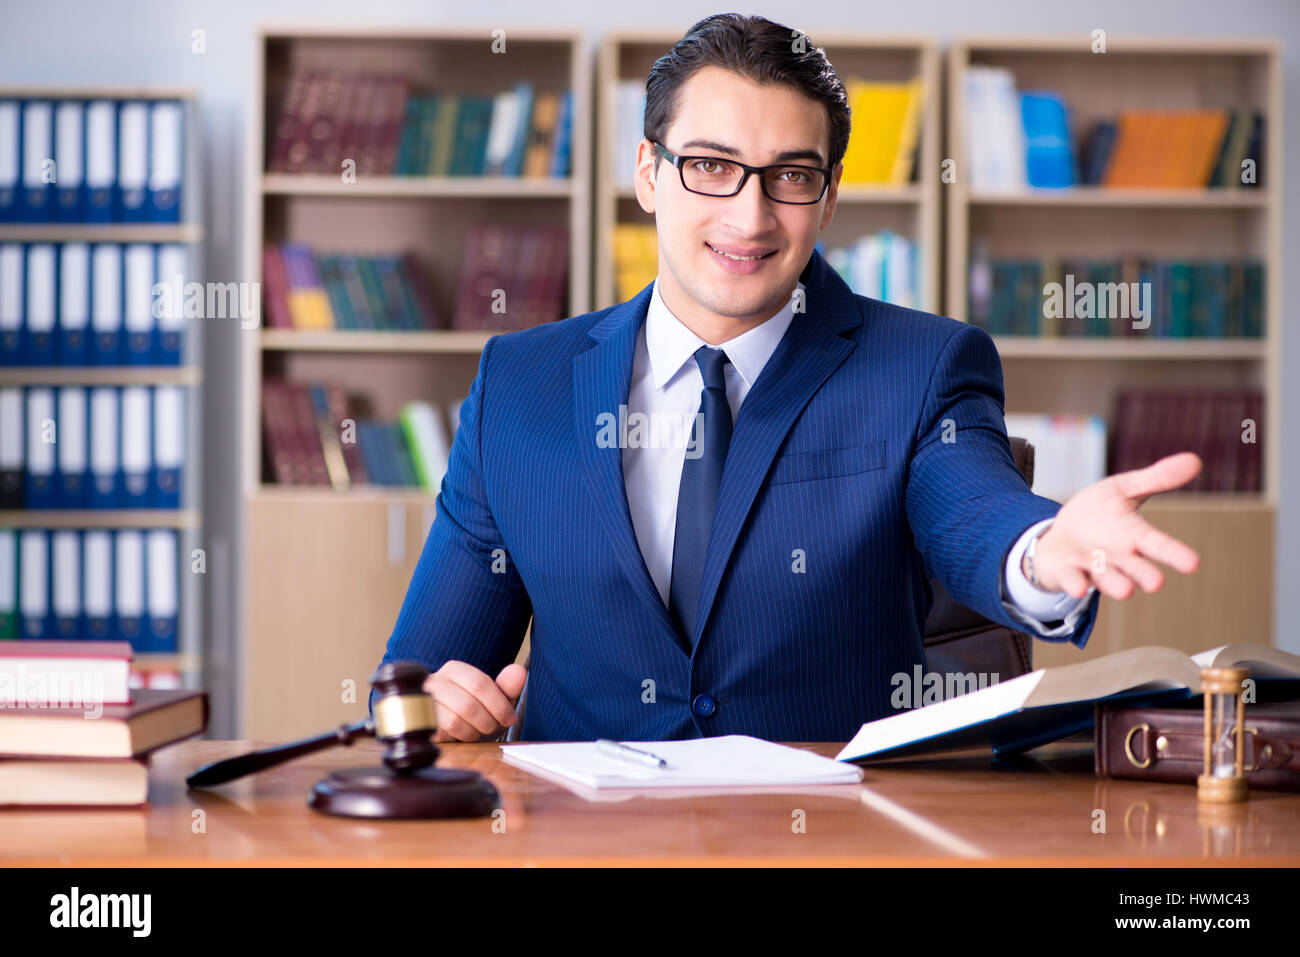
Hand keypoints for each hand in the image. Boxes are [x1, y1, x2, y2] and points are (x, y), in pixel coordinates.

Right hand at [423, 661, 527, 741]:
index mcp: (454, 670)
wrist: (446, 731)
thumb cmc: (473, 713)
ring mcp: (422, 703)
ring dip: (474, 732)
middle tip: (493, 728)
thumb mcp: (493, 700)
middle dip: (488, 721)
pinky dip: (460, 738)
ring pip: (455, 721)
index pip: (480, 683)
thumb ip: (506, 687)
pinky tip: (461, 736)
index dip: (499, 705)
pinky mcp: (418, 723)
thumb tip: (519, 671)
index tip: (509, 718)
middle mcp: (434, 682)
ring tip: (477, 731)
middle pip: (469, 704)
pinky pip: (444, 734)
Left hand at [1028, 452, 1201, 600]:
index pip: (1159, 545)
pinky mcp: (1067, 572)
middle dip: (1144, 575)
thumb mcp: (1123, 490)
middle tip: (1155, 582)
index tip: (1193, 563)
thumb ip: (1156, 479)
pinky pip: (1072, 579)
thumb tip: (1196, 460)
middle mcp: (1118, 558)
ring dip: (1114, 583)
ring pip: (1107, 579)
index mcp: (1135, 537)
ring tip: (1125, 591)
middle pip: (1135, 569)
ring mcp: (1092, 567)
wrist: (1060, 537)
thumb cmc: (1098, 515)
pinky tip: (1078, 587)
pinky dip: (1075, 583)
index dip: (1175, 554)